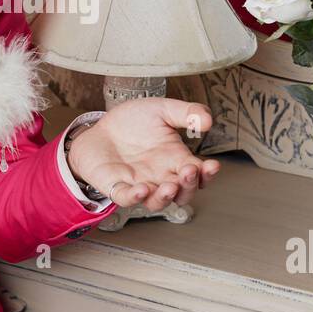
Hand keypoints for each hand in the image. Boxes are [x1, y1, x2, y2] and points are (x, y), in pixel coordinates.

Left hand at [65, 98, 219, 211]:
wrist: (100, 126)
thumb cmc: (133, 121)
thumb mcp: (162, 110)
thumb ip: (186, 112)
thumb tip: (208, 120)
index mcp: (175, 159)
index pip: (197, 172)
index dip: (207, 172)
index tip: (212, 165)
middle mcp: (161, 176)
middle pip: (182, 191)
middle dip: (189, 185)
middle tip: (189, 172)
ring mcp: (140, 184)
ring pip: (158, 202)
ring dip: (165, 197)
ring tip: (169, 187)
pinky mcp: (117, 187)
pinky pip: (128, 199)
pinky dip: (135, 197)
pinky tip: (142, 189)